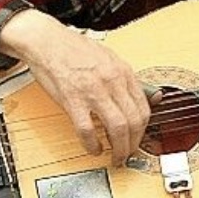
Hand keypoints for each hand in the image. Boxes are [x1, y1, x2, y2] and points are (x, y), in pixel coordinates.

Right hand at [0, 9, 150, 163]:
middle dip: (134, 144)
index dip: (144, 130)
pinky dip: (93, 145)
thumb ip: (128, 80)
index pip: (144, 108)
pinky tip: (93, 148)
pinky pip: (87, 130)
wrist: (46, 40)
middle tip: (128, 153)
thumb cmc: (74, 49)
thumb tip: (152, 96)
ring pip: (117, 128)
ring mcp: (93, 91)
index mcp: (123, 72)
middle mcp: (112, 81)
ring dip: (119, 149)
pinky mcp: (72, 100)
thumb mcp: (110, 58)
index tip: (139, 139)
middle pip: (134, 122)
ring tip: (115, 157)